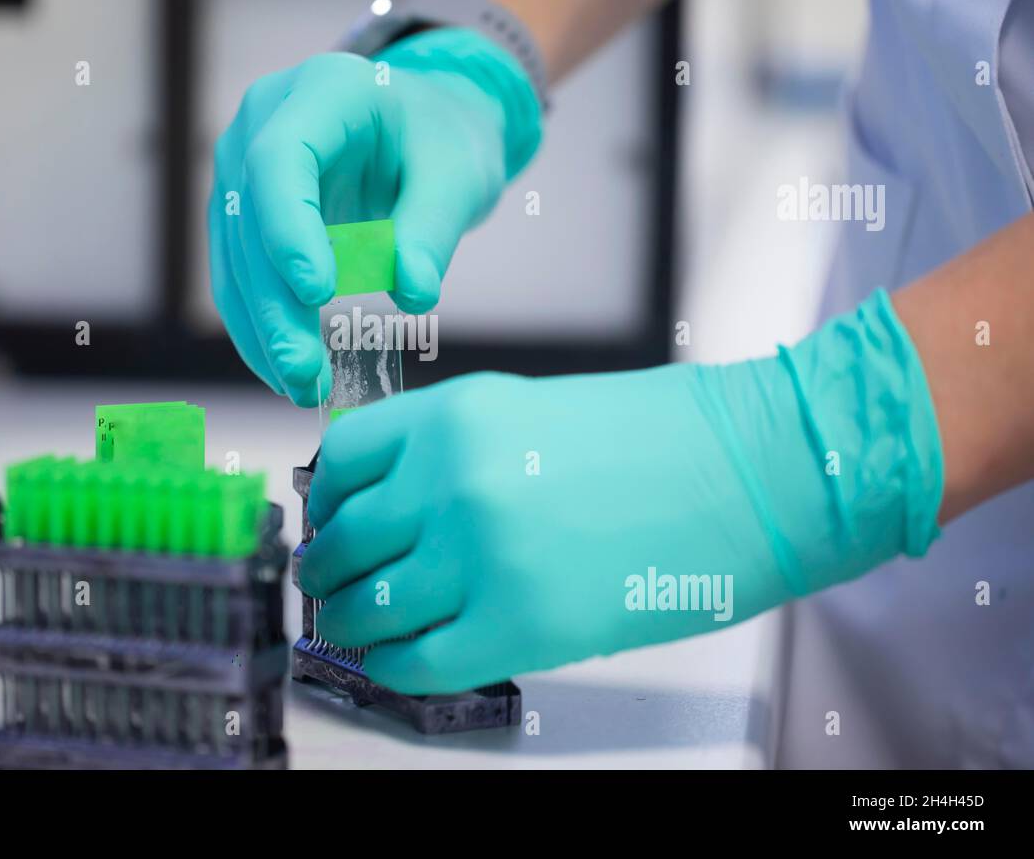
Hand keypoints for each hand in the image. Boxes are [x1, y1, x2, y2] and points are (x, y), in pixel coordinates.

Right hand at [207, 28, 540, 406]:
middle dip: (274, 304)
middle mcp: (262, 121)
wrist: (422, 128)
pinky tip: (284, 370)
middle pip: (249, 218)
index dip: (289, 229)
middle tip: (305, 373)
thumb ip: (433, 229)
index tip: (319, 293)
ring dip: (261, 328)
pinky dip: (258, 324)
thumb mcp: (458, 176)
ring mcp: (241, 165)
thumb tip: (415, 293)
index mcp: (322, 90)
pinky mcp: (240, 210)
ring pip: (233, 255)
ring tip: (301, 387)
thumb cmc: (442, 141)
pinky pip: (237, 273)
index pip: (280, 160)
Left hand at [299, 291, 944, 693]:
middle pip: (343, 539)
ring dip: (348, 619)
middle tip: (329, 580)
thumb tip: (389, 499)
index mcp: (452, 417)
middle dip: (328, 566)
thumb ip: (450, 449)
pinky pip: (414, 661)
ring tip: (353, 623)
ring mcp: (479, 558)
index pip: (342, 460)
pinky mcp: (518, 628)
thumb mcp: (527, 410)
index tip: (331, 516)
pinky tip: (393, 658)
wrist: (747, 473)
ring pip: (366, 605)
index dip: (327, 497)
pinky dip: (389, 665)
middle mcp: (450, 483)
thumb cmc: (657, 439)